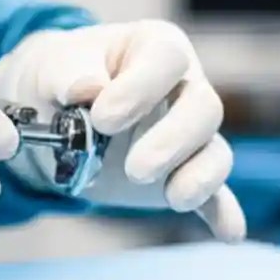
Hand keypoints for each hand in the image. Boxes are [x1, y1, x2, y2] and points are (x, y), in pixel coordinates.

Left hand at [0, 21, 245, 241]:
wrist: (50, 109)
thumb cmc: (59, 76)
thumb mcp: (51, 65)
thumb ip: (67, 72)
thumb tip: (88, 88)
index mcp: (154, 47)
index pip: (167, 58)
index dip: (142, 87)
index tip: (103, 119)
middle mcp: (183, 87)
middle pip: (204, 108)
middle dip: (173, 141)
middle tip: (135, 170)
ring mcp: (188, 134)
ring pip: (215, 151)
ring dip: (199, 177)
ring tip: (173, 199)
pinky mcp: (182, 174)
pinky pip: (213, 194)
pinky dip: (221, 213)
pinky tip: (228, 233)